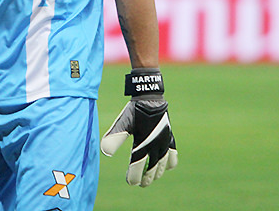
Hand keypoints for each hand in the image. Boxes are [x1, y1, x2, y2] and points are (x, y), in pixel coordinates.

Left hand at [100, 70, 177, 186]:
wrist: (149, 95)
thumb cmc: (134, 110)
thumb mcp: (123, 122)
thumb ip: (115, 137)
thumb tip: (105, 152)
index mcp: (143, 142)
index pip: (138, 165)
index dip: (134, 176)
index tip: (130, 182)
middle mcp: (156, 144)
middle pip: (153, 167)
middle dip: (147, 177)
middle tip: (141, 184)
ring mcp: (164, 140)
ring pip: (164, 163)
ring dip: (158, 172)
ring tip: (154, 177)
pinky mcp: (169, 136)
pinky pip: (173, 153)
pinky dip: (170, 162)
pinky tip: (167, 165)